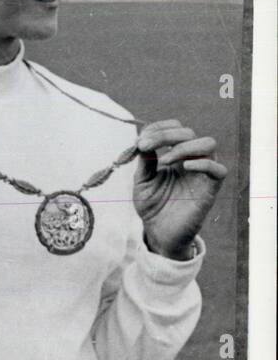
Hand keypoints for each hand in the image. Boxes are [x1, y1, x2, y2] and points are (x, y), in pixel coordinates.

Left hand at [133, 118, 226, 259]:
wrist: (158, 231)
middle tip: (148, 147)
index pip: (174, 129)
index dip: (159, 128)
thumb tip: (144, 140)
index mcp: (174, 155)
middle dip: (167, 135)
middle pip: (190, 133)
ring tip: (165, 161)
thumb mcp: (141, 180)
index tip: (141, 141)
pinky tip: (184, 168)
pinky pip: (219, 170)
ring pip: (209, 144)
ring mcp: (201, 174)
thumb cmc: (151, 205)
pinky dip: (203, 164)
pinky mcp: (210, 189)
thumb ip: (145, 160)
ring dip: (184, 146)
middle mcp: (190, 160)